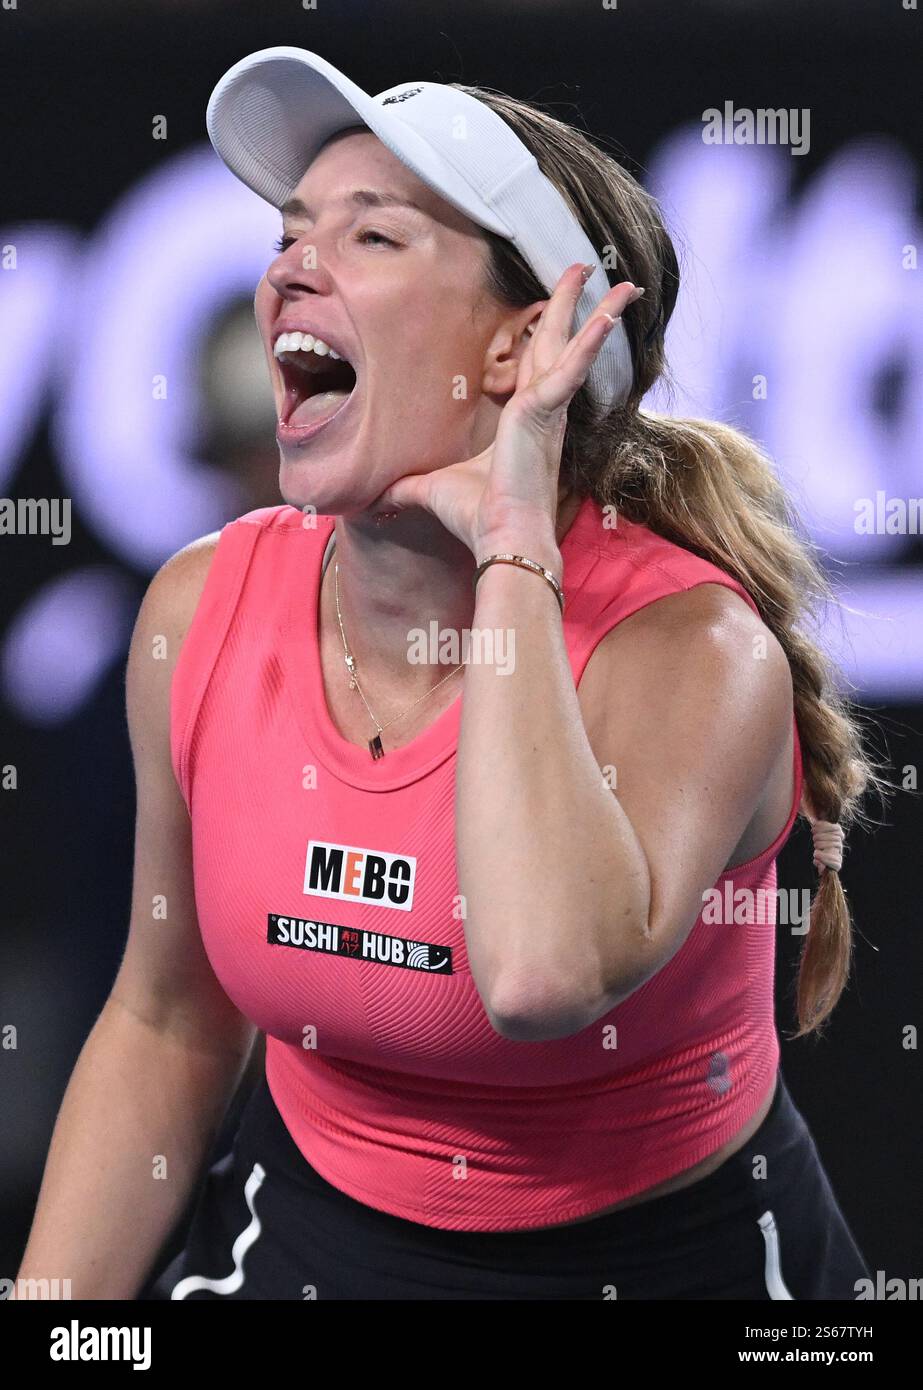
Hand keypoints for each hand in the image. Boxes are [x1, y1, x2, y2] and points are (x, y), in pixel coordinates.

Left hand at [371, 264, 642, 557]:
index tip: (549, 309)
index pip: (535, 367)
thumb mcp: (431, 491)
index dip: (543, 335)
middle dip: (571, 305)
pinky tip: (608, 313)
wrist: (502, 538)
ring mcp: (548, 410)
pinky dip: (591, 340)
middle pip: (557, 343)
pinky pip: (572, 367)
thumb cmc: (477, 519)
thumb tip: (377, 497)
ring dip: (597, 311)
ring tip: (621, 280)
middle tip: (584, 268)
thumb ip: (406, 487)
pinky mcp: (544, 411)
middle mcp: (543, 412)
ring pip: (572, 347)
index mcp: (524, 423)